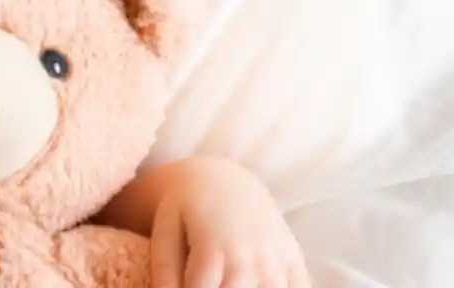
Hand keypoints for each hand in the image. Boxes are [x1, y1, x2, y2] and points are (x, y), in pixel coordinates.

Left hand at [150, 157, 308, 287]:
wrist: (224, 181)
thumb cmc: (187, 208)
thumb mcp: (166, 229)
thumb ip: (164, 268)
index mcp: (213, 248)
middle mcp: (249, 256)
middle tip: (211, 283)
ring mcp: (276, 260)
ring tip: (232, 283)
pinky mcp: (294, 260)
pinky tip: (259, 284)